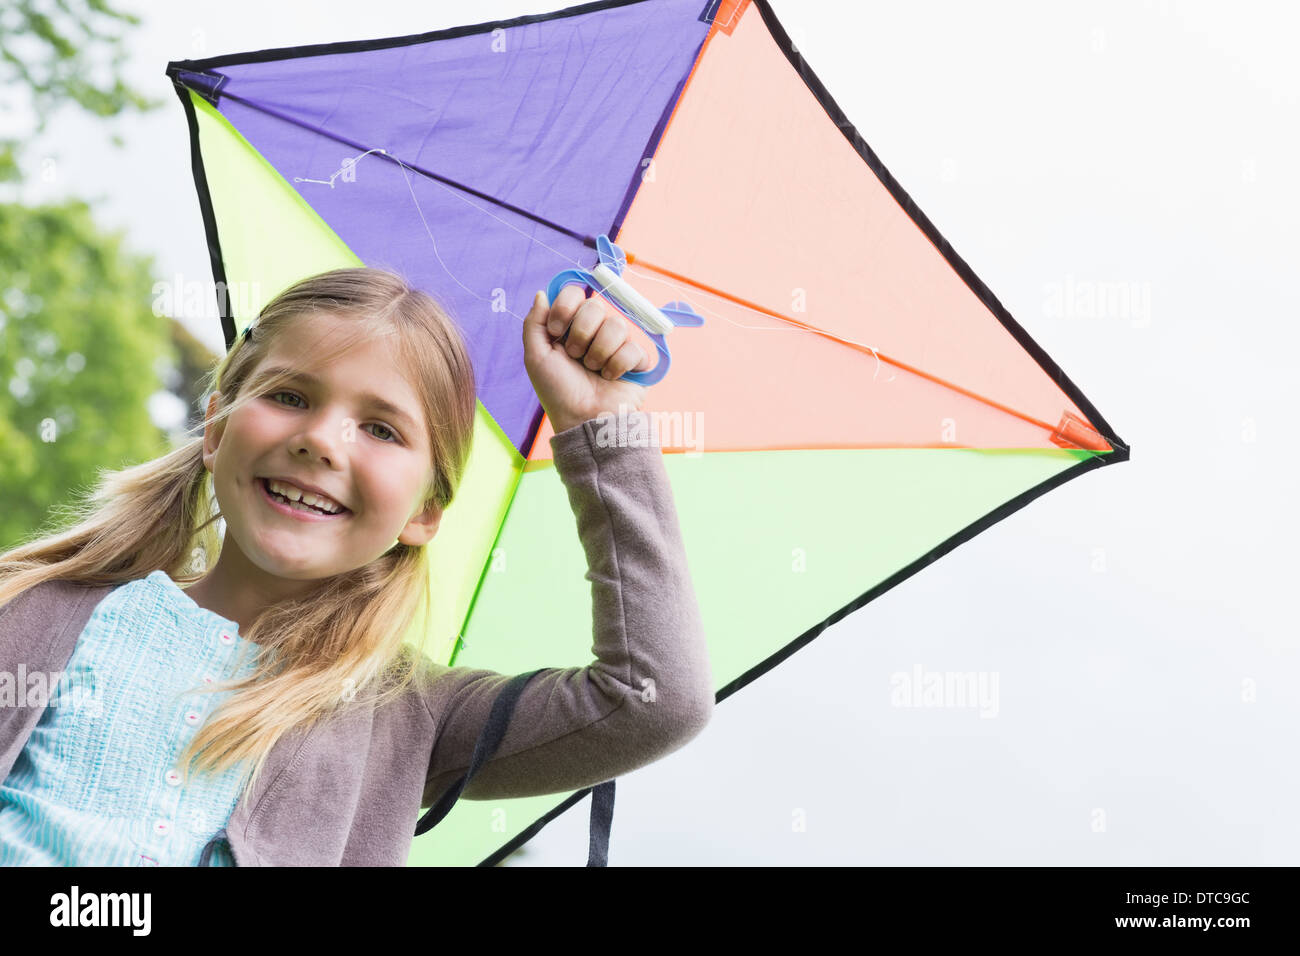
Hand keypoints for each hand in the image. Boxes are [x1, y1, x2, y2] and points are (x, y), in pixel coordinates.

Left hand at [522, 285, 655, 433]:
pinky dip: (618, 366)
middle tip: (575, 357)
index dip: (565, 307)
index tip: (556, 331)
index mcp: (570, 326)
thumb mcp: (536, 357)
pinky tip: (611, 378)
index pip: (574, 293)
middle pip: (596, 305)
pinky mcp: (637, 360)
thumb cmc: (558, 392)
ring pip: (617, 325)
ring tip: (593, 371)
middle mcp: (595, 330)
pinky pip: (634, 347)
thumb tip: (542, 293)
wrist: (583, 420)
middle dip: (581, 334)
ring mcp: (618, 343)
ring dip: (599, 353)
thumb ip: (534, 322)